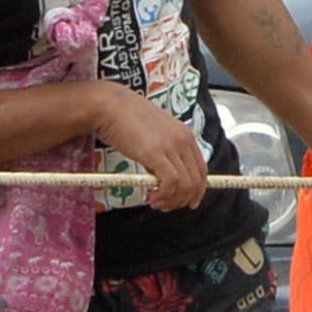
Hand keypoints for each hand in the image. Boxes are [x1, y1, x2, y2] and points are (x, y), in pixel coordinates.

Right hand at [98, 88, 209, 212]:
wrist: (110, 105)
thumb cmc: (126, 118)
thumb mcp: (154, 134)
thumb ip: (164, 152)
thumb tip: (163, 176)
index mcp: (185, 135)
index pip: (201, 169)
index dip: (198, 190)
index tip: (189, 202)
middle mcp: (183, 140)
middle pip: (196, 180)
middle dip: (183, 200)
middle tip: (166, 206)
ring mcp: (171, 146)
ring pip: (186, 185)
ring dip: (172, 201)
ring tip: (156, 203)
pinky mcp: (156, 153)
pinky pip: (171, 183)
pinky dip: (165, 196)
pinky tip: (152, 197)